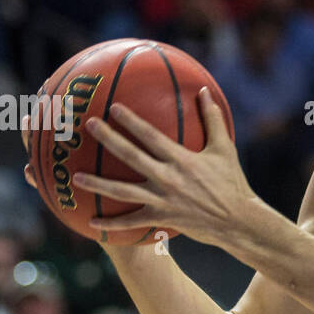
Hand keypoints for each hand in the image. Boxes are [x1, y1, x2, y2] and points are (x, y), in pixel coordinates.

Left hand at [69, 87, 259, 249]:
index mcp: (182, 159)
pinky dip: (111, 223)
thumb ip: (213, 118)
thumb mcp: (225, 148)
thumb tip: (204, 90)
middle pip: (131, 156)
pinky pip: (132, 222)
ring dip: (98, 184)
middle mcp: (168, 177)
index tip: (113, 107)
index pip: (151, 136)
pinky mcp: (162, 218)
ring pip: (123, 191)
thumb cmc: (232, 182)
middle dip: (108, 139)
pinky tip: (91, 223)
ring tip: (76, 176)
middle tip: (88, 126)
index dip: (131, 121)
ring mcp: (162, 199)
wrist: (237, 220)